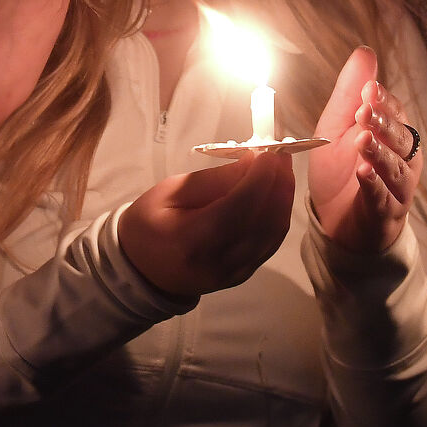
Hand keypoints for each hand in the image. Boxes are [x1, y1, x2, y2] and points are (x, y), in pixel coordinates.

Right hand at [118, 151, 295, 296]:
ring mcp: (235, 273)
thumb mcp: (168, 192)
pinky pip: (271, 242)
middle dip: (278, 184)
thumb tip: (252, 161)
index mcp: (191, 240)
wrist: (142, 269)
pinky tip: (276, 194)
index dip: (260, 179)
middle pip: (264, 222)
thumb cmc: (148, 224)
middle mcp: (218, 262)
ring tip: (281, 170)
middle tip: (280, 154)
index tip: (269, 152)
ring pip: (274, 233)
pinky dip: (278, 214)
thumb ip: (213, 179)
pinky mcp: (244, 274)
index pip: (238, 209)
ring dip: (283, 198)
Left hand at [308, 47, 419, 253]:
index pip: (395, 112)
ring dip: (380, 153)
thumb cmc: (340, 169)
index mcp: (392, 134)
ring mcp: (397, 188)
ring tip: (363, 140)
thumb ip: (351, 92)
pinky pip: (383, 198)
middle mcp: (402, 159)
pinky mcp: (385, 213)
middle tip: (365, 112)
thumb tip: (364, 51)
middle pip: (401, 138)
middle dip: (384, 124)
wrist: (335, 220)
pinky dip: (374, 185)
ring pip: (395, 168)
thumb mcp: (337, 126)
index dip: (383, 101)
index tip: (368, 88)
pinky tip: (363, 173)